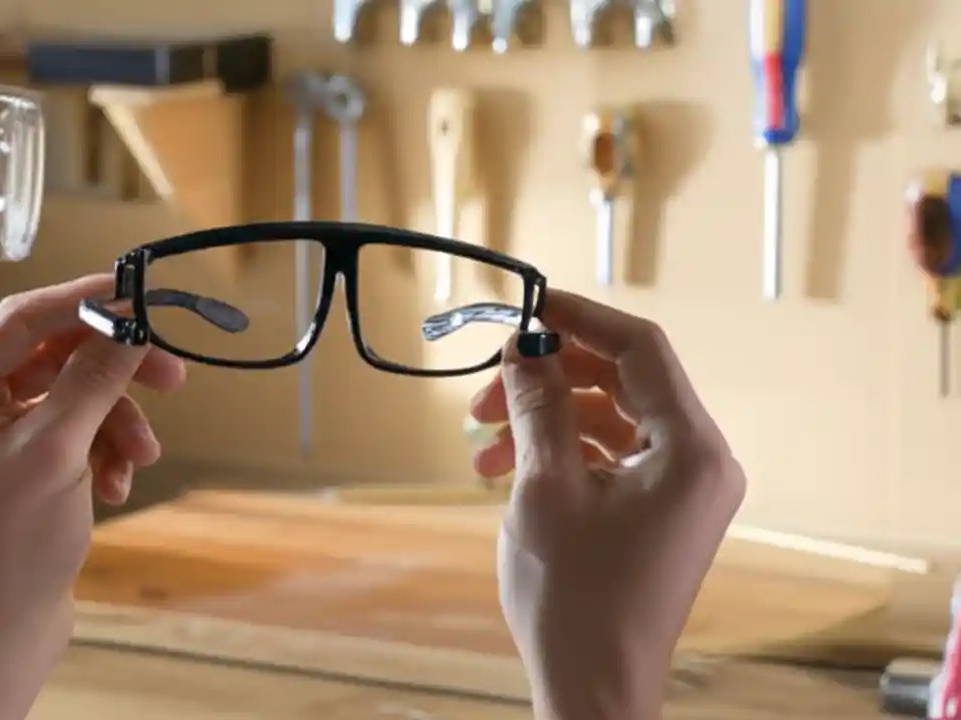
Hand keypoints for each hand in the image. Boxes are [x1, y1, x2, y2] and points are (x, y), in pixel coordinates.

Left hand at [0, 275, 184, 717]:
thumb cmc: (8, 546)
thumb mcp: (57, 452)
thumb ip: (93, 379)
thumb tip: (131, 320)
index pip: (26, 317)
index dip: (86, 298)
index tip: (141, 291)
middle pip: (60, 355)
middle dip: (118, 371)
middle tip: (174, 376)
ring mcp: (0, 433)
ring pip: (78, 396)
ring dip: (119, 423)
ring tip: (139, 460)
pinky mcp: (27, 461)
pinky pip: (79, 432)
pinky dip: (106, 451)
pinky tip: (115, 487)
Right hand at [469, 291, 744, 719]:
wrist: (593, 687)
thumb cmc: (575, 597)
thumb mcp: (545, 488)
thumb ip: (538, 406)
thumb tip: (525, 344)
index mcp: (691, 449)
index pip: (641, 349)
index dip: (580, 317)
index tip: (526, 304)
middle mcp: (699, 462)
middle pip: (622, 382)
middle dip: (548, 377)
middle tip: (485, 387)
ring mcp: (680, 490)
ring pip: (608, 420)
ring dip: (543, 419)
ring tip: (481, 441)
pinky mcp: (657, 513)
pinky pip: (608, 458)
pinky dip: (557, 453)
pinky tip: (502, 469)